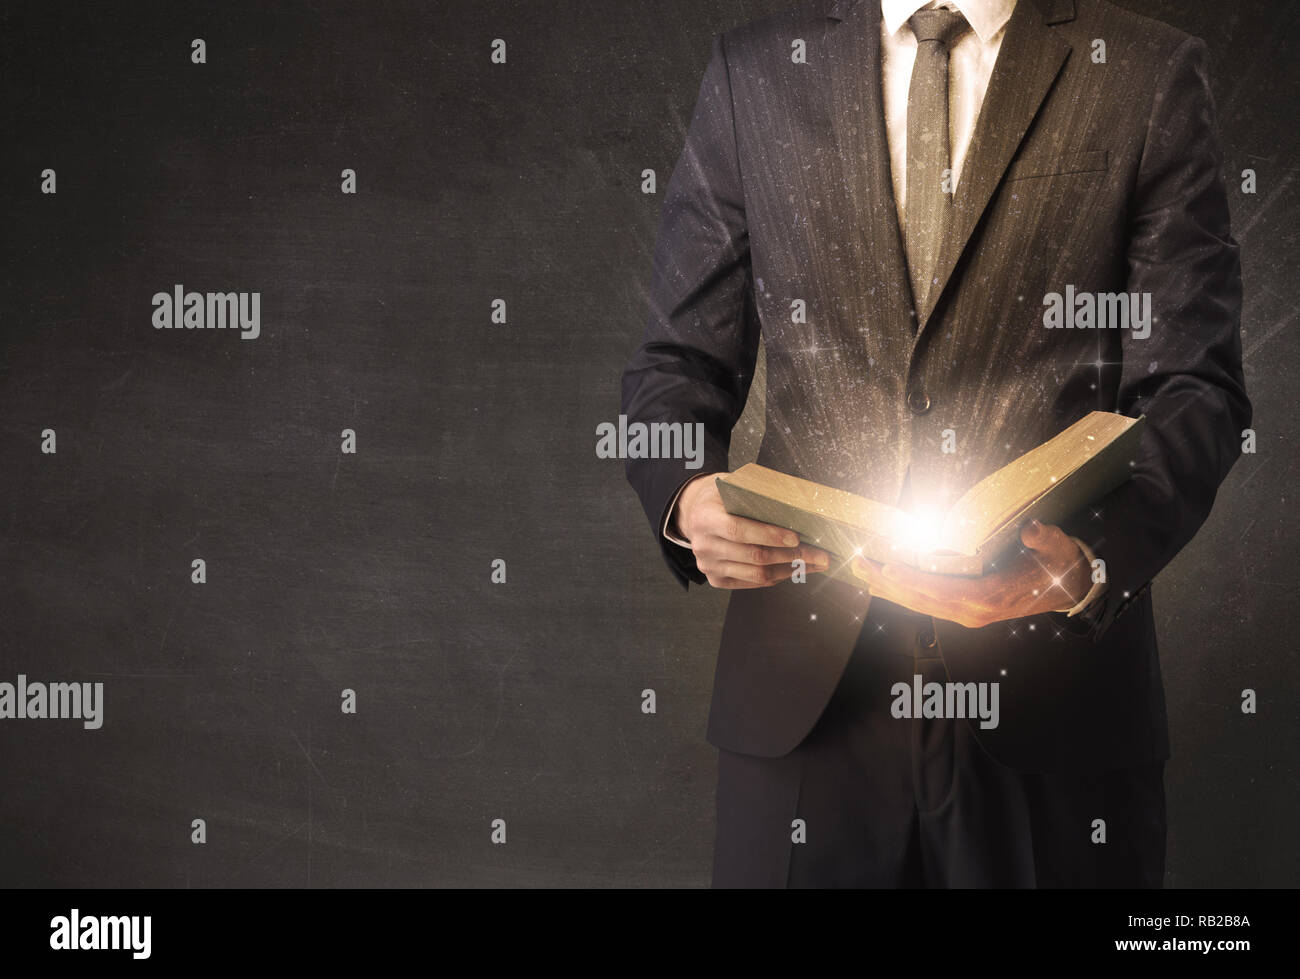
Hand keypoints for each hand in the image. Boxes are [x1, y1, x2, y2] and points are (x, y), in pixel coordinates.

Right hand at [675, 474, 831, 588]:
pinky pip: (753, 582)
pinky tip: (794, 568)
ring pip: (757, 574)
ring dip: (790, 569)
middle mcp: (703, 545)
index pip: (739, 531)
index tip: (796, 538)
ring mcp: (708, 565)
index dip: (769, 536)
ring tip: (814, 563)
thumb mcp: (732, 485)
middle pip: (754, 556)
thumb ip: (756, 495)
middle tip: (820, 553)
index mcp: (705, 518)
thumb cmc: (720, 496)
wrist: (694, 512)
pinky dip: (777, 576)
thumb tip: (798, 504)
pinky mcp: (716, 579)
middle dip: (792, 555)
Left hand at [849, 519, 1090, 627]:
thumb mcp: (1056, 548)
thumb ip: (1044, 539)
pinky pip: (925, 602)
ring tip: (861, 570)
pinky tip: (881, 583)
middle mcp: (971, 611)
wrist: (1066, 588)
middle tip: (859, 563)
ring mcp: (964, 613)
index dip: (915, 581)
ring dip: (888, 588)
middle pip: (922, 599)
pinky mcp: (961, 608)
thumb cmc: (1056, 565)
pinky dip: (901, 591)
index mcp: (989, 598)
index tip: (888, 568)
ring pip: (919, 603)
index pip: (944, 591)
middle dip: (888, 583)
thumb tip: (1033, 530)